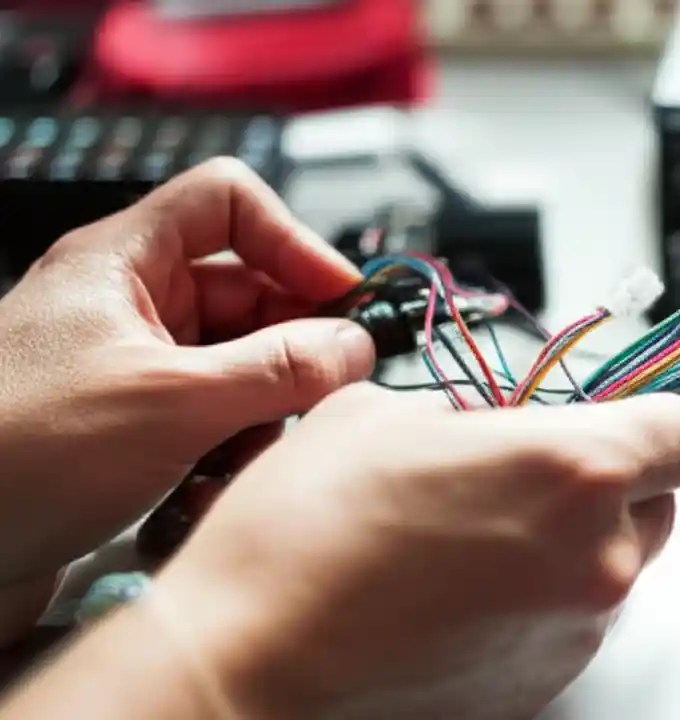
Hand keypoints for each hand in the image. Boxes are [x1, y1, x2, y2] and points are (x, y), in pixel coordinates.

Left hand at [0, 159, 373, 612]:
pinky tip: (223, 479)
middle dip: (292, 340)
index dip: (293, 240)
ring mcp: (129, 366)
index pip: (229, 202)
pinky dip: (232, 440)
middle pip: (246, 290)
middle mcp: (126, 304)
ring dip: (265, 402)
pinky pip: (211, 412)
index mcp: (122, 262)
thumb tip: (354, 345)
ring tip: (256, 448)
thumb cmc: (17, 452)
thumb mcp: (172, 403)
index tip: (343, 297)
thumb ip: (279, 369)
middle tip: (329, 388)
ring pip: (237, 359)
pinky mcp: (131, 425)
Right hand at [148, 387, 679, 718]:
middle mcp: (597, 558)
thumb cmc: (304, 537)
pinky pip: (567, 620)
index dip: (651, 417)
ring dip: (565, 541)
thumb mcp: (380, 414)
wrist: (249, 657)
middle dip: (607, 481)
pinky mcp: (543, 683)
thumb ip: (465, 412)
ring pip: (610, 564)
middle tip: (527, 472)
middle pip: (657, 503)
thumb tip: (483, 427)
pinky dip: (534, 598)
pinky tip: (457, 588)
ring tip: (471, 535)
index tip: (613, 416)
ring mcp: (576, 631)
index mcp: (575, 471)